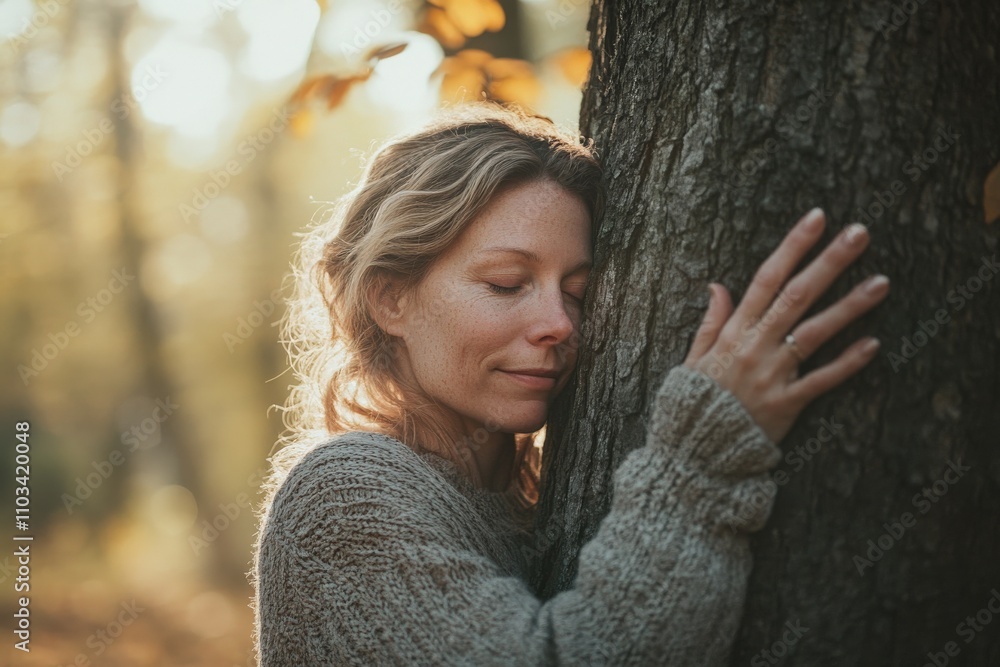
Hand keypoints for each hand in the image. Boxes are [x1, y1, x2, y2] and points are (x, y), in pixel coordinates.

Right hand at [682, 207, 889, 443]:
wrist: (694, 451)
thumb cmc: (693, 402)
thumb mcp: (693, 358)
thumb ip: (710, 322)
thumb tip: (717, 285)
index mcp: (733, 331)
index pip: (765, 278)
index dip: (792, 246)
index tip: (816, 218)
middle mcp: (755, 346)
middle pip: (797, 296)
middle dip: (829, 262)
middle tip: (860, 233)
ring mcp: (773, 374)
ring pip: (815, 333)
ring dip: (849, 306)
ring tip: (881, 282)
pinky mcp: (787, 404)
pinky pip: (822, 381)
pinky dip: (847, 363)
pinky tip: (874, 344)